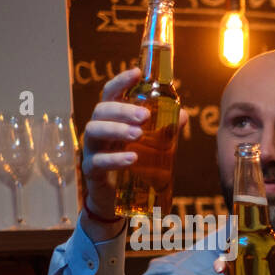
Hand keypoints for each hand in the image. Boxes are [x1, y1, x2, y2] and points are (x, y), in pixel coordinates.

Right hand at [80, 68, 188, 225]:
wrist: (115, 202)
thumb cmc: (132, 166)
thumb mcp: (151, 147)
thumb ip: (164, 131)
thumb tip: (182, 115)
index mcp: (111, 120)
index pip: (111, 95)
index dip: (121, 82)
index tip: (137, 72)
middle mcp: (98, 131)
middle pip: (101, 111)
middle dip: (122, 110)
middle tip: (145, 116)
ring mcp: (92, 150)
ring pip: (95, 131)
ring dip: (117, 130)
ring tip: (138, 134)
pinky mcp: (91, 171)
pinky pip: (98, 162)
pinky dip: (115, 159)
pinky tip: (131, 159)